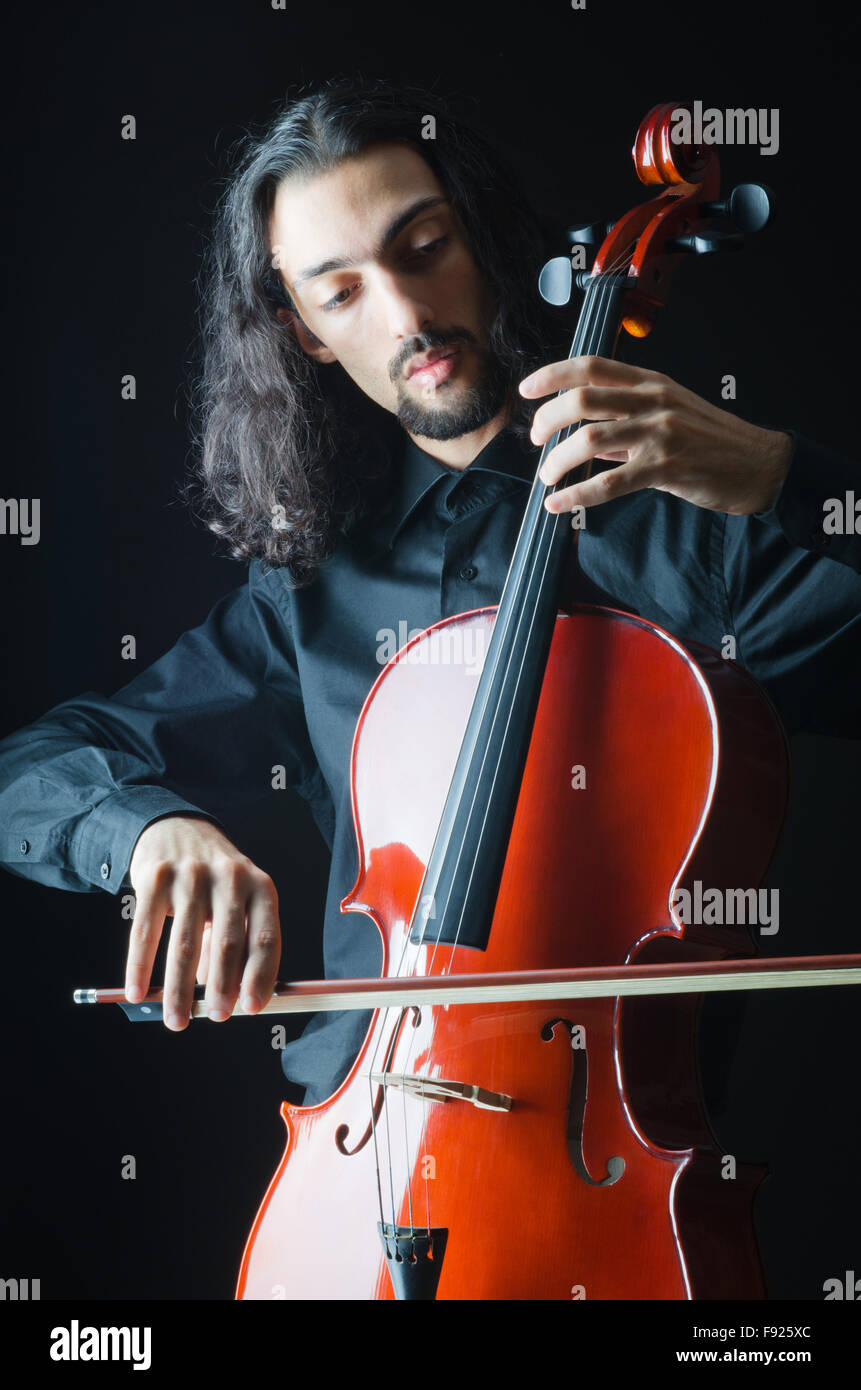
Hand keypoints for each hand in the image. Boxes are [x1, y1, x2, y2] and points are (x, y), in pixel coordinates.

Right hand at [126, 815, 279, 1030]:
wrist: (176, 828)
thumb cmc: (214, 881)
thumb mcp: (237, 902)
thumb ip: (235, 944)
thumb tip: (227, 997)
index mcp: (260, 887)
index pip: (265, 937)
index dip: (260, 975)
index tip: (252, 1008)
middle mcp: (230, 878)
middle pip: (228, 942)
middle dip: (222, 987)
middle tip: (217, 1017)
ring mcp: (191, 875)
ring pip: (184, 943)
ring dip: (179, 989)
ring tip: (176, 1020)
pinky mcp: (155, 877)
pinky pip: (146, 931)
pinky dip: (139, 967)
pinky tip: (136, 992)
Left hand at [519, 356, 792, 516]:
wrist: (758, 464)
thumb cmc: (712, 440)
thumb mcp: (669, 415)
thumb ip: (625, 422)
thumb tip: (583, 436)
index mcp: (651, 382)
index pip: (591, 366)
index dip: (552, 375)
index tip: (526, 389)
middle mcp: (653, 401)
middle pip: (582, 399)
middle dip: (548, 420)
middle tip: (537, 441)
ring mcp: (659, 433)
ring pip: (589, 440)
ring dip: (558, 461)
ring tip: (548, 476)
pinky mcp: (665, 468)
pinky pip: (609, 483)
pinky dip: (577, 495)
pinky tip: (558, 504)